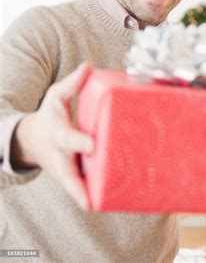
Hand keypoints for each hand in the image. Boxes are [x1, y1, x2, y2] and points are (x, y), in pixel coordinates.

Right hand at [12, 63, 93, 209]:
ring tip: (96, 208)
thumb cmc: (50, 116)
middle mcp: (60, 155)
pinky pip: (78, 188)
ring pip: (71, 187)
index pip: (69, 137)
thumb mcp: (55, 97)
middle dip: (77, 182)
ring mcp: (63, 168)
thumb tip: (89, 66)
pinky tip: (104, 204)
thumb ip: (72, 84)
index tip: (92, 144)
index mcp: (59, 133)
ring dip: (81, 197)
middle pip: (67, 172)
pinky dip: (87, 198)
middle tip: (88, 196)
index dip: (80, 141)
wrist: (32, 140)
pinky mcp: (69, 177)